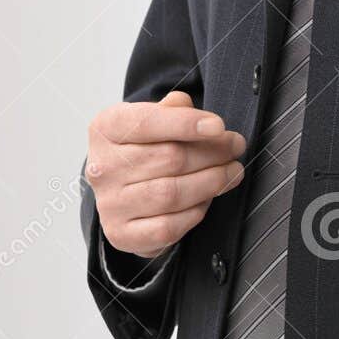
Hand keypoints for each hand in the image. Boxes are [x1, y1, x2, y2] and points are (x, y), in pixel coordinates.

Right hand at [86, 91, 245, 258]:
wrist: (125, 188)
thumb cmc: (147, 145)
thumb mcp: (156, 117)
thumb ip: (173, 109)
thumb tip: (186, 105)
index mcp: (107, 128)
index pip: (147, 123)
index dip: (186, 124)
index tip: (219, 126)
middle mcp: (102, 167)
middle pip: (170, 158)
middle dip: (213, 152)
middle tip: (236, 148)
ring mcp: (109, 204)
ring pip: (171, 194)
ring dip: (212, 182)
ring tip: (232, 171)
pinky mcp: (121, 233)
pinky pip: (167, 226)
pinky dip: (195, 212)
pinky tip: (207, 198)